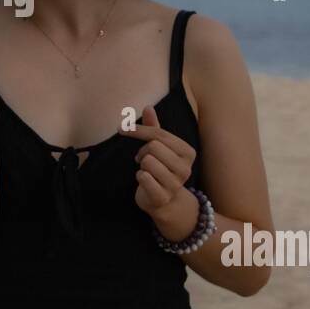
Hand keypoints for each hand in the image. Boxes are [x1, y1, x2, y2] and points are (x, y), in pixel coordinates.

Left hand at [120, 104, 196, 223]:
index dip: (138, 130)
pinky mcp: (163, 197)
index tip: (122, 129)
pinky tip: (145, 181)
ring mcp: (175, 184)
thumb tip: (148, 107)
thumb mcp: (160, 147)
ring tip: (147, 171)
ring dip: (142, 166)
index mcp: (188, 152)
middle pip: (153, 147)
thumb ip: (154, 128)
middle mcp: (186, 168)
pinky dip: (140, 177)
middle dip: (143, 152)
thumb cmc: (161, 168)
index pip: (159, 134)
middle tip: (144, 160)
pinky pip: (144, 178)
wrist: (164, 201)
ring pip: (147, 162)